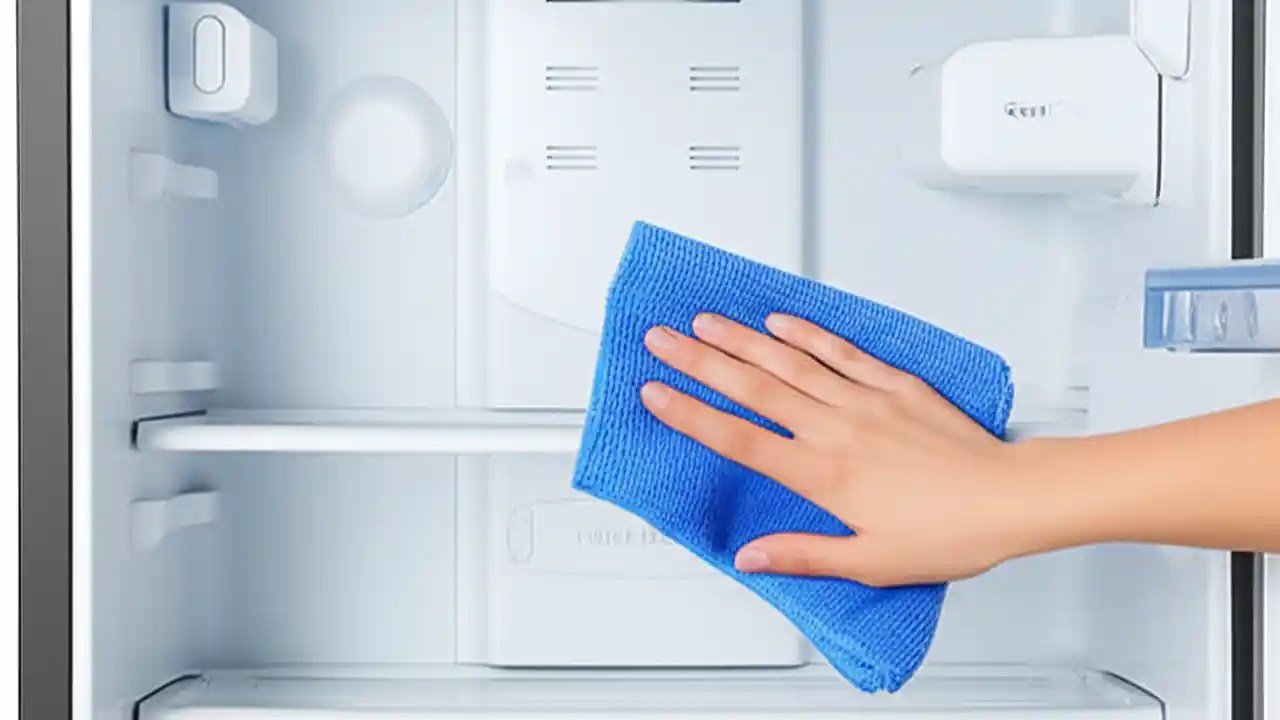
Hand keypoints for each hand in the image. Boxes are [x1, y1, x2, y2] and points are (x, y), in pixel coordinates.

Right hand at [640, 313, 1041, 587]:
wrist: (1011, 497)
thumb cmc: (950, 533)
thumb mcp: (872, 562)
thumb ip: (805, 555)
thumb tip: (751, 556)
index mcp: (823, 475)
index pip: (740, 439)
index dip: (691, 414)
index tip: (655, 394)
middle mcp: (836, 429)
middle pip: (753, 388)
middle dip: (699, 361)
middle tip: (660, 340)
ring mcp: (864, 401)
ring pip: (790, 361)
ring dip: (742, 339)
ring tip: (705, 321)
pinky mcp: (894, 385)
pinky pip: (841, 352)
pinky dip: (808, 333)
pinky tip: (780, 320)